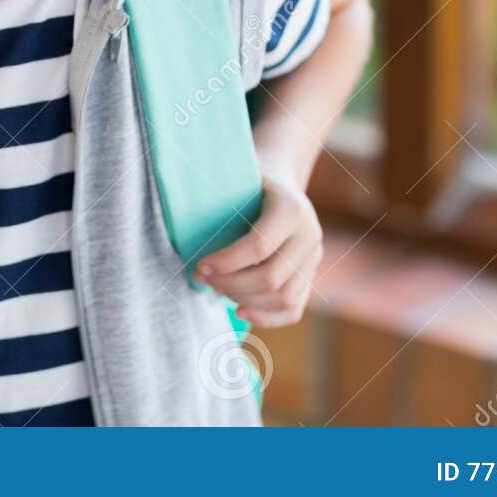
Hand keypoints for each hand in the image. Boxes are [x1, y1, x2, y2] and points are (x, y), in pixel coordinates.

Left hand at [193, 173, 322, 328]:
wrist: (281, 182)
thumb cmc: (248, 181)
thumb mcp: (238, 178)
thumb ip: (219, 200)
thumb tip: (182, 230)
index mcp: (291, 209)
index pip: (259, 247)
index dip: (226, 262)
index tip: (199, 265)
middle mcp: (310, 235)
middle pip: (271, 278)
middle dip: (230, 284)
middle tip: (203, 278)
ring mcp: (314, 258)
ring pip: (284, 298)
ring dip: (244, 300)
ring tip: (217, 289)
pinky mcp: (310, 276)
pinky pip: (293, 309)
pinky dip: (266, 317)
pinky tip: (240, 310)